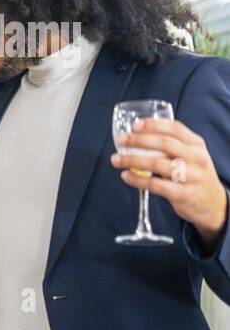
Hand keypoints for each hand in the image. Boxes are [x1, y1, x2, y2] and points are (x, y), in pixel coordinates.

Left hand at [113, 117, 228, 248]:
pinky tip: (125, 176)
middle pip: (165, 144)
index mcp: (197, 144)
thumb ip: (171, 146)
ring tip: (116, 160)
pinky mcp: (184, 194)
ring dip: (133, 160)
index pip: (175, 128)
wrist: (213, 204)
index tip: (135, 125)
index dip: (153, 125)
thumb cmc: (193, 175)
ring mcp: (192, 176)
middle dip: (139, 141)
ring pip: (158, 164)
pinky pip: (156, 184)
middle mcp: (197, 158)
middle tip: (121, 141)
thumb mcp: (190, 156)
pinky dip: (137, 179)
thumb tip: (136, 137)